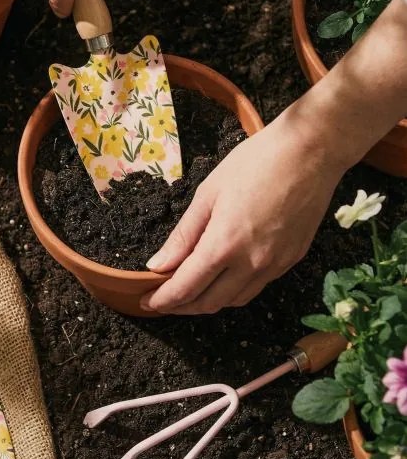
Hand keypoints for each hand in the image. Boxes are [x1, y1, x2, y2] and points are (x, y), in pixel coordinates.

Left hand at [141, 117, 344, 314]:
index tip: (147, 301)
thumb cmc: (256, 162)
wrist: (311, 152)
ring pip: (235, 300)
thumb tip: (159, 264)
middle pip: (209, 303)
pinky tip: (222, 277)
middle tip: (163, 299)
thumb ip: (183, 234)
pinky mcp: (292, 260)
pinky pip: (256, 287)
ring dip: (208, 302)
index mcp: (225, 244)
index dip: (163, 300)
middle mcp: (252, 264)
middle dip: (182, 306)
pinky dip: (233, 290)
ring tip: (189, 291)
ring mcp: (275, 265)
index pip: (186, 288)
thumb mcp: (209, 193)